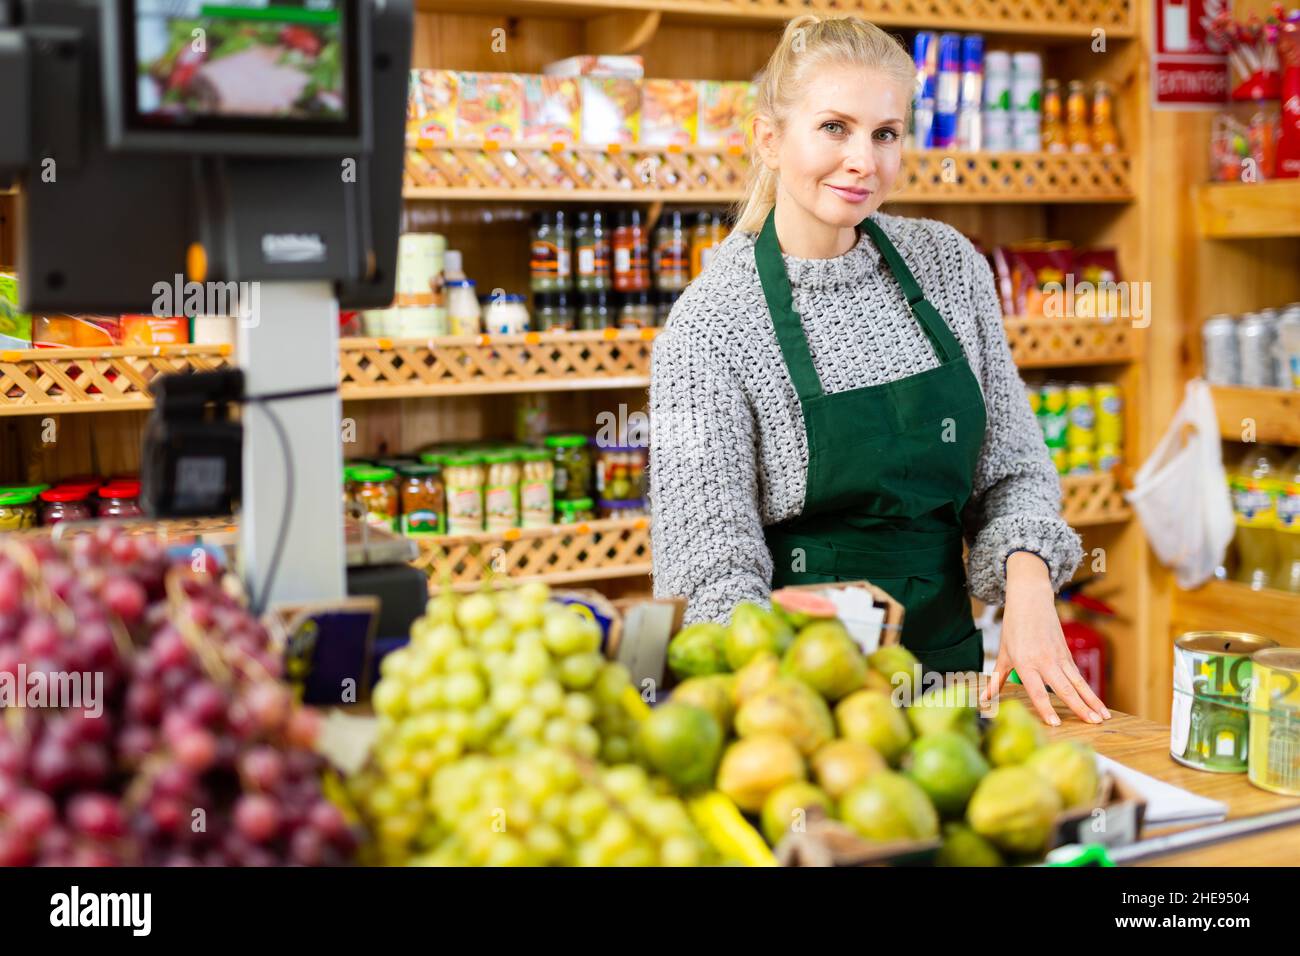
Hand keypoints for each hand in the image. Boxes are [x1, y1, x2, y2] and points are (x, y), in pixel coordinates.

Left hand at [980, 551, 1110, 725]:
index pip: (1037, 690)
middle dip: (1079, 707)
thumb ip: (996, 680)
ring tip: (1103, 717)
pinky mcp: (1067, 653)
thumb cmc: (1013, 628)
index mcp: (1025, 663)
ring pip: (1078, 682)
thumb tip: (983, 699)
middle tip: (1093, 724)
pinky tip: (1098, 704)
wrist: (1031, 599)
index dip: (1046, 708)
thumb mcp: (1003, 654)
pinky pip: (1079, 675)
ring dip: (1091, 701)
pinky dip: (1089, 690)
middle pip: (1064, 688)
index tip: (1055, 724)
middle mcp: (1044, 661)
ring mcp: (1059, 657)